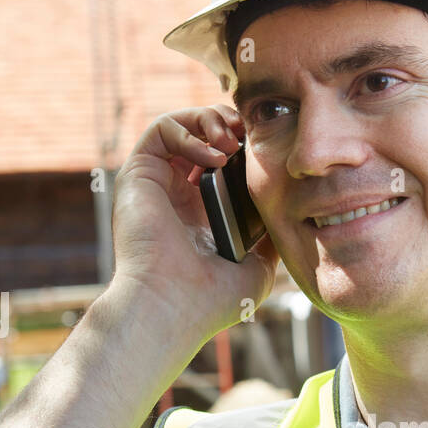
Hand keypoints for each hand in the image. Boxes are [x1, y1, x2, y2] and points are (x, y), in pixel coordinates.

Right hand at [109, 105, 279, 342]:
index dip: (245, 144)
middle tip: (249, 137)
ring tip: (233, 141)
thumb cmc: (211, 299)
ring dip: (211, 120)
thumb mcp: (258, 267)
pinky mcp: (137, 174)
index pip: (223, 158)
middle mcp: (177, 192)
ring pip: (181, 123)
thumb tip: (290, 213)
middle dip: (230, 124)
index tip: (266, 149)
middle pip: (203, 133)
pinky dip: (190, 130)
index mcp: (202, 211)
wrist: (173, 306)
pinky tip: (215, 157)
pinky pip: (162, 129)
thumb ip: (270, 237)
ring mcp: (157, 182)